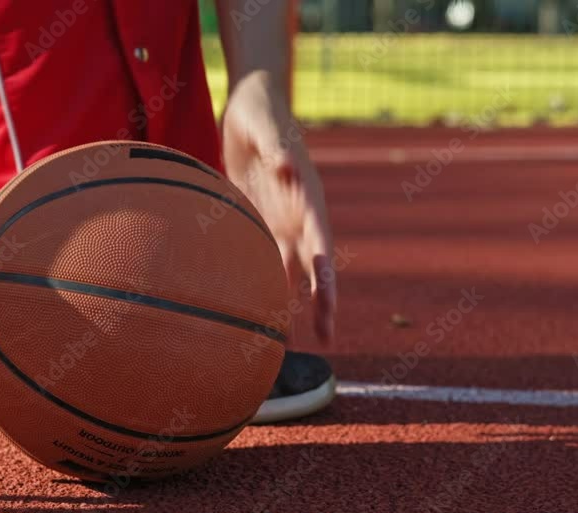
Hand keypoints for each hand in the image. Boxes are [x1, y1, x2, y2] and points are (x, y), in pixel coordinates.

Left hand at [221, 72, 336, 343]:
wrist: (249, 106)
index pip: (321, 243)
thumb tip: (287, 164)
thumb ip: (276, 143)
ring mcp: (283, 220)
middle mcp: (300, 215)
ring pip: (291, 269)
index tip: (328, 303)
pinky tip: (260, 309)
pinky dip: (267, 283)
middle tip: (327, 340)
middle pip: (314, 266)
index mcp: (308, 198)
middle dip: (322, 302)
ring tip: (294, 340)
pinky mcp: (262, 220)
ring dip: (294, 302)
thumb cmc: (259, 110)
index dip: (326, 275)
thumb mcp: (265, 123)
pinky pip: (266, 257)